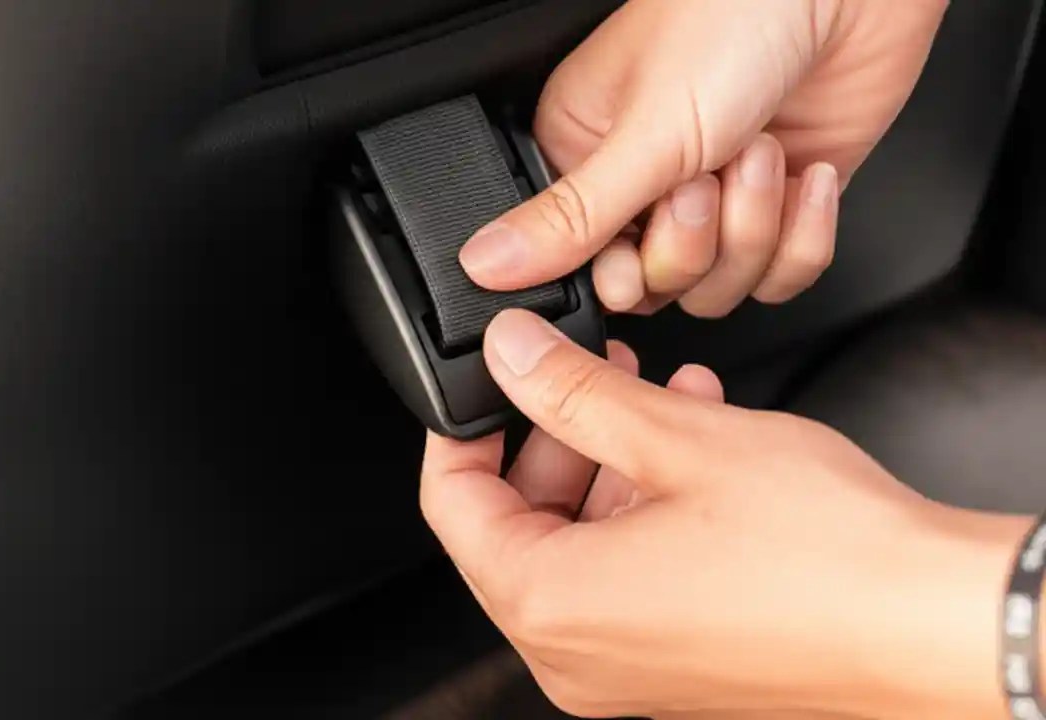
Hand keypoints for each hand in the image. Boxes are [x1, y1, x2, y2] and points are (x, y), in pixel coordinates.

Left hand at [420, 309, 1026, 718]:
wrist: (936, 623)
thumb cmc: (826, 555)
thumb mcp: (675, 440)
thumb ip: (574, 392)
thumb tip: (511, 356)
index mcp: (552, 606)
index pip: (451, 505)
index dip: (461, 429)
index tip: (488, 382)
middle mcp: (576, 655)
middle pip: (514, 523)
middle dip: (553, 435)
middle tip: (589, 373)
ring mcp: (626, 668)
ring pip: (576, 543)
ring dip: (609, 460)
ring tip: (660, 396)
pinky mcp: (674, 663)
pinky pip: (625, 574)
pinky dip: (642, 507)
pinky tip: (692, 445)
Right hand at [459, 0, 947, 316]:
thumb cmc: (735, 19)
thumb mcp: (645, 133)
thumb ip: (569, 218)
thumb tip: (484, 262)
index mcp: (585, 156)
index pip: (585, 266)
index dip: (625, 266)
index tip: (646, 223)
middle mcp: (646, 185)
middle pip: (656, 288)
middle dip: (697, 239)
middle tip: (706, 172)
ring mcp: (717, 198)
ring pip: (721, 287)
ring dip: (755, 225)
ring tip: (758, 150)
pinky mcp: (780, 206)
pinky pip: (782, 275)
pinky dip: (803, 232)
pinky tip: (803, 171)